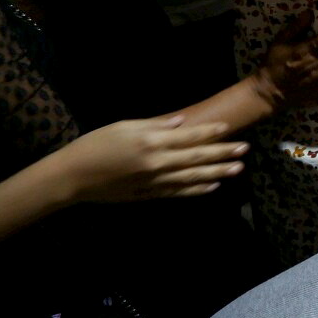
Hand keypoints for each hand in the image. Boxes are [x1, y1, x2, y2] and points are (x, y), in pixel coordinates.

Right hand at [49, 116, 247, 203]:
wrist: (72, 177)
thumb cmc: (94, 145)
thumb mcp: (123, 126)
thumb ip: (155, 125)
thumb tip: (181, 121)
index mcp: (150, 142)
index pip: (189, 137)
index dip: (211, 133)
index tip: (229, 129)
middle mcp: (156, 163)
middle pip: (197, 158)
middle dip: (222, 153)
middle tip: (245, 150)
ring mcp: (154, 182)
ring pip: (192, 178)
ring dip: (216, 173)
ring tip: (237, 169)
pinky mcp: (148, 195)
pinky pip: (178, 193)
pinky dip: (197, 190)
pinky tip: (212, 187)